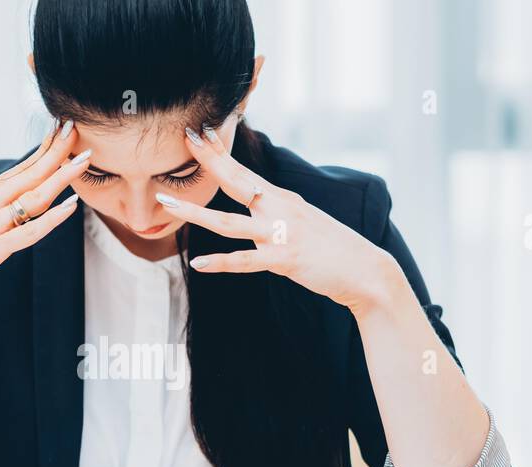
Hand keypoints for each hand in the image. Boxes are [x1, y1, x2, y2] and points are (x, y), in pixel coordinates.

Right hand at [0, 121, 90, 316]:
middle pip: (30, 173)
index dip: (44, 148)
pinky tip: (71, 206)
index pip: (20, 167)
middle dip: (57, 151)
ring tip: (84, 160)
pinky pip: (28, 231)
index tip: (63, 129)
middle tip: (78, 128)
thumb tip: (14, 203)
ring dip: (62, 177)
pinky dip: (52, 218)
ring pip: (33, 196)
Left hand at [157, 126, 404, 315]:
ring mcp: (281, 233)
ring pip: (228, 221)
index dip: (220, 152)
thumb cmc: (331, 247)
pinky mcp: (285, 259)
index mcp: (281, 199)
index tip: (197, 132)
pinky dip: (221, 262)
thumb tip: (255, 203)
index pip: (244, 170)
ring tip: (166, 204)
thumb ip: (275, 211)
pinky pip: (246, 261)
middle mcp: (279, 209)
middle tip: (183, 140)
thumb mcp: (301, 220)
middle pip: (236, 181)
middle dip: (207, 162)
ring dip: (194, 212)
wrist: (365, 270)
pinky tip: (198, 264)